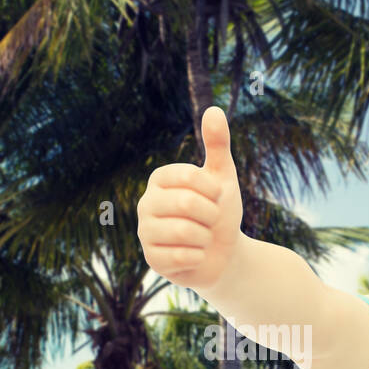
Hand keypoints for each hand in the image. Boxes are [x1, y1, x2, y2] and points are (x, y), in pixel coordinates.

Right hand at [137, 105, 241, 291]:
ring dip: (205, 238)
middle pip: (187, 205)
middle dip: (211, 215)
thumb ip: (217, 145)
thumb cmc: (220, 212)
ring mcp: (145, 232)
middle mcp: (145, 203)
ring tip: (202, 238)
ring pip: (184, 233)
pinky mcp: (151, 259)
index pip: (190, 177)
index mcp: (159, 178)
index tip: (216, 197)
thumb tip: (214, 109)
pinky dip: (199, 257)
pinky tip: (196, 256)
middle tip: (210, 221)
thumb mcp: (222, 177)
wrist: (223, 254)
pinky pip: (182, 256)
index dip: (213, 191)